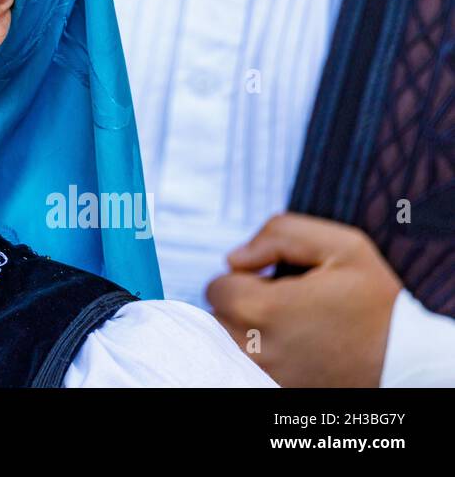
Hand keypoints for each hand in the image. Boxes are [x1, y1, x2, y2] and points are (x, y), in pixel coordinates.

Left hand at [205, 212, 402, 386]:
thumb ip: (279, 234)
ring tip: (292, 325)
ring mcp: (265, 374)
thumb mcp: (341, 245)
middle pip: (219, 315)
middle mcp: (254, 348)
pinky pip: (249, 364)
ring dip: (249, 328)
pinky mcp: (277, 390)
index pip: (217, 286)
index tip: (277, 283)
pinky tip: (295, 346)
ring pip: (230, 341)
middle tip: (288, 304)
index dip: (246, 278)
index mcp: (261, 308)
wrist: (407, 358)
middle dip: (245, 302)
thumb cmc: (375, 300)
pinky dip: (263, 352)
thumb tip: (236, 257)